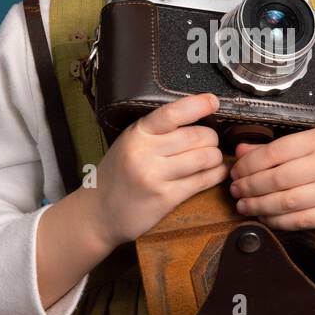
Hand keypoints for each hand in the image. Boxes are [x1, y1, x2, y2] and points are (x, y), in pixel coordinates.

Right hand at [85, 92, 227, 250]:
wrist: (98, 213)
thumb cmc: (118, 175)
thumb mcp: (129, 143)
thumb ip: (156, 130)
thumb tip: (196, 115)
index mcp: (137, 133)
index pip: (172, 113)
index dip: (198, 105)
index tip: (213, 102)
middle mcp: (145, 152)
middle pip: (197, 136)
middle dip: (211, 138)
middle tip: (210, 142)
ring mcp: (155, 176)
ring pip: (204, 157)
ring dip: (215, 157)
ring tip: (212, 158)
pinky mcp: (165, 198)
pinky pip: (202, 181)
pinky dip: (216, 175)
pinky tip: (216, 172)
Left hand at [228, 126, 314, 231]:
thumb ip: (278, 147)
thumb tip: (241, 152)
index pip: (275, 152)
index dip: (248, 164)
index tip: (236, 171)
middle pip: (277, 179)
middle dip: (249, 186)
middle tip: (235, 190)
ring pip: (286, 202)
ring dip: (258, 206)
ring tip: (244, 205)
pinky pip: (301, 220)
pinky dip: (278, 221)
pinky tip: (265, 217)